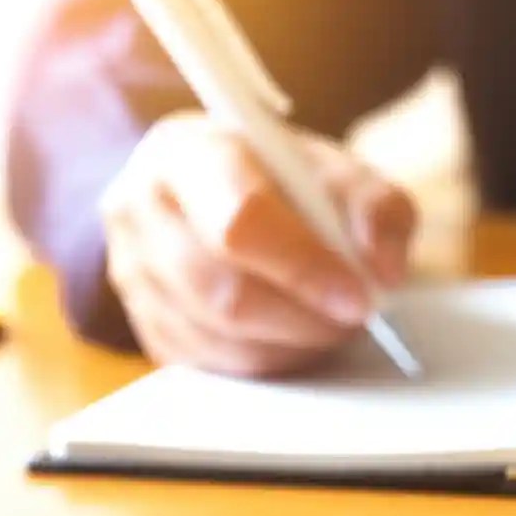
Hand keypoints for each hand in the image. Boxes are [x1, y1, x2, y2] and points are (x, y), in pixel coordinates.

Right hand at [101, 113, 415, 376]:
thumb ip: (376, 208)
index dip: (305, 267)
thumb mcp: (339, 172)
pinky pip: (209, 364)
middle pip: (223, 291)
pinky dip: (268, 360)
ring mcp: (131, 271)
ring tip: (332, 322)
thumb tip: (384, 273)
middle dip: (304, 316)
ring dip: (291, 342)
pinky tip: (297, 336)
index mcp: (189, 151)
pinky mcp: (145, 324)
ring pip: (218, 336)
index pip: (240, 220)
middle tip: (355, 316)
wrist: (228, 195)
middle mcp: (141, 207)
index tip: (359, 296)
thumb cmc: (284, 179)